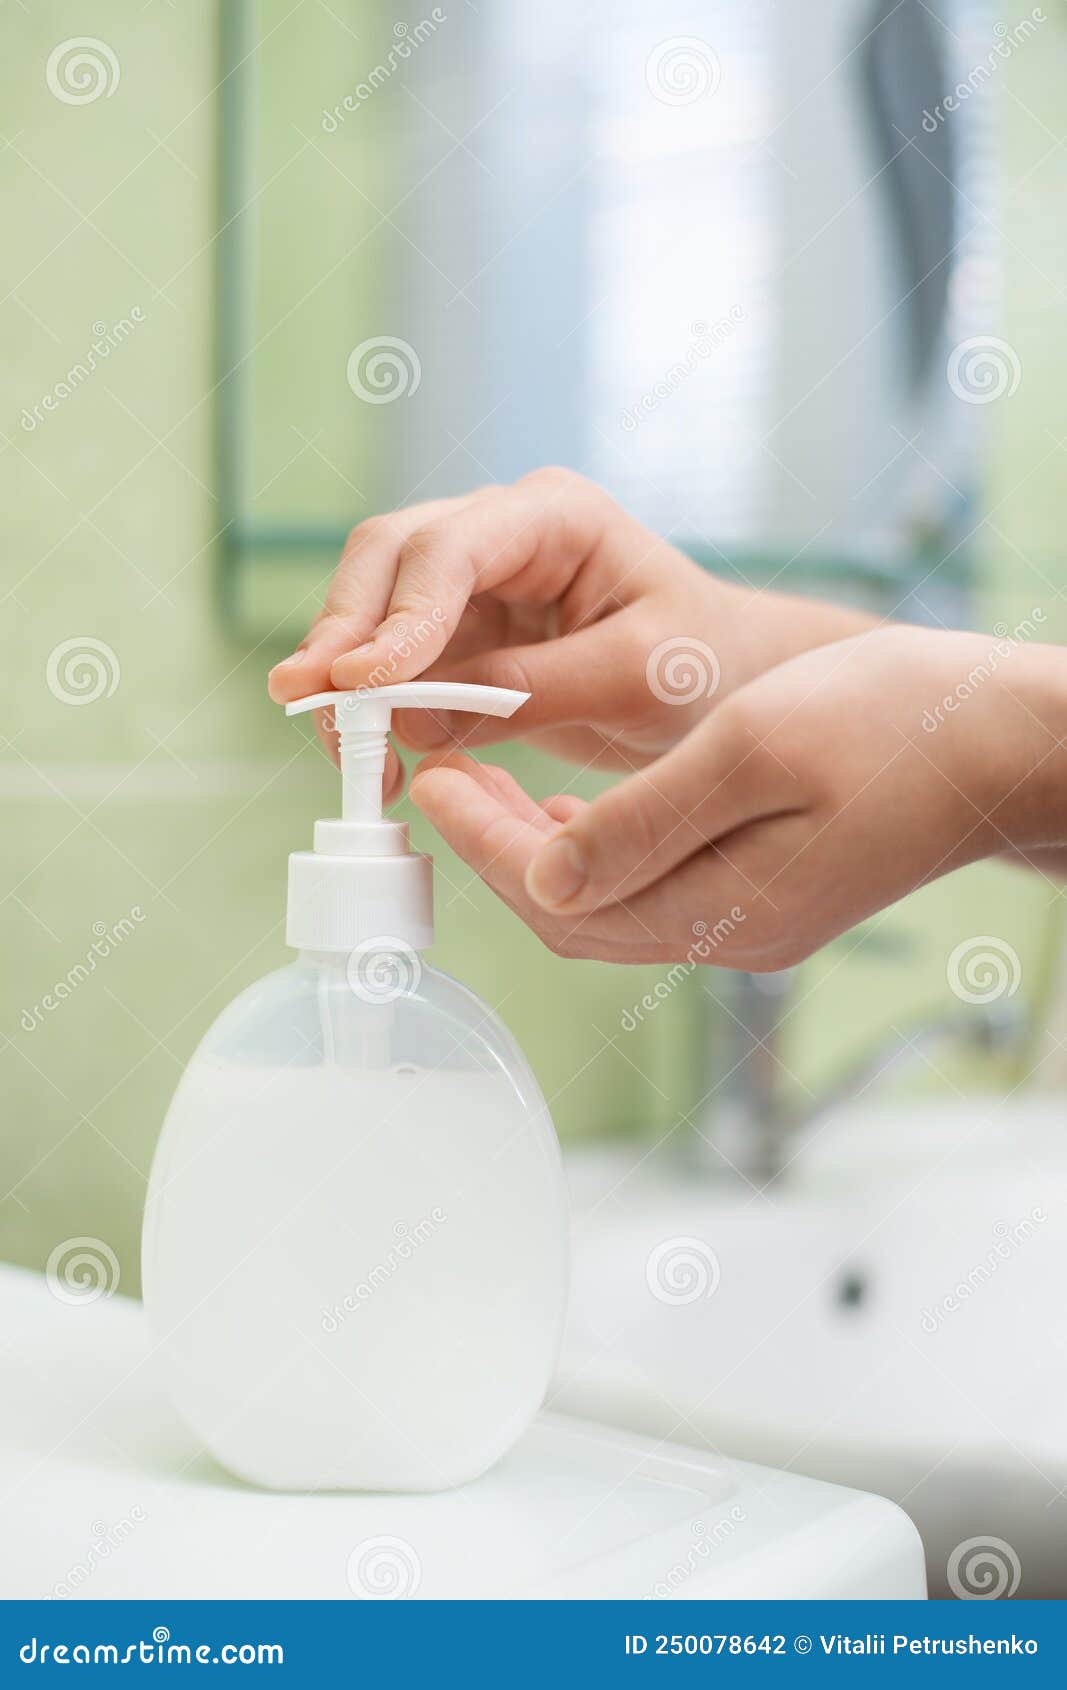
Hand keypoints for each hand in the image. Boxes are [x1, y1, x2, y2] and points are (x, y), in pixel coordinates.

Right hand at [267, 469, 871, 798]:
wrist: (724, 687)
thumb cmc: (702, 665)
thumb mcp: (638, 680)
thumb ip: (532, 690)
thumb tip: (416, 723)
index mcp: (555, 516)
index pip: (450, 550)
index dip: (396, 616)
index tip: (357, 682)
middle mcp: (498, 533)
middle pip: (385, 560)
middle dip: (342, 635)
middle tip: (305, 703)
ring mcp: (470, 583)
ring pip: (371, 611)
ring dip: (345, 682)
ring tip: (346, 756)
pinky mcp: (457, 638)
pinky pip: (392, 666)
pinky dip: (371, 711)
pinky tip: (371, 762)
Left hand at [408, 624, 1066, 967]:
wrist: (1004, 743)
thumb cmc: (896, 724)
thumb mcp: (756, 747)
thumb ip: (645, 819)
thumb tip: (544, 874)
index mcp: (725, 907)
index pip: (562, 899)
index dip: (481, 843)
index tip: (427, 782)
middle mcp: (730, 935)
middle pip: (575, 917)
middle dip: (494, 850)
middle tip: (440, 774)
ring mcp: (750, 923)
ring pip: (607, 909)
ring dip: (534, 851)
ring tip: (484, 781)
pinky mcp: (765, 898)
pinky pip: (651, 892)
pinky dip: (593, 852)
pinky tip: (568, 807)